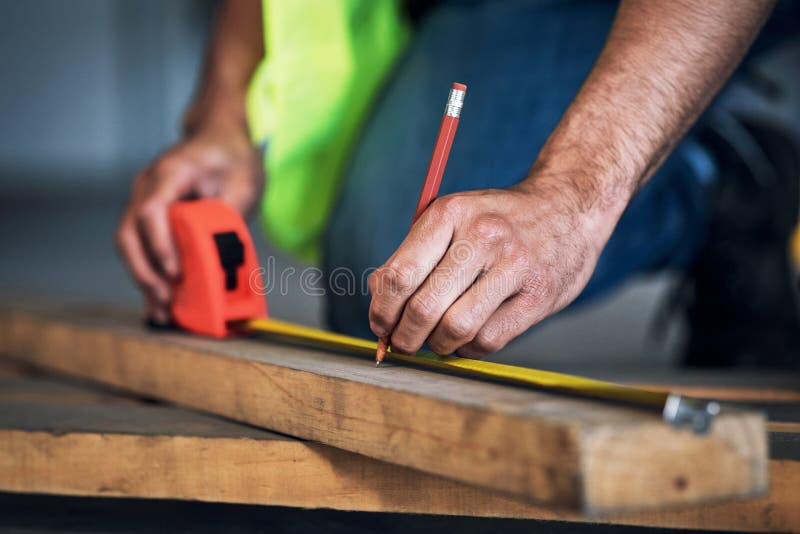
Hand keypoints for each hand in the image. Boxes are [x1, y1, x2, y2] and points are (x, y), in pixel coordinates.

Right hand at [115, 118, 262, 322]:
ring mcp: (142, 201)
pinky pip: (140, 248)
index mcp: (170, 172)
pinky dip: (149, 275)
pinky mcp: (148, 218)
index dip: (160, 244)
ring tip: (162, 311)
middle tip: (167, 300)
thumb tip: (218, 255)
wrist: (221, 139)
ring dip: (144, 280)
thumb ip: (229, 215)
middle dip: (145, 272)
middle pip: (129, 233)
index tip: (176, 272)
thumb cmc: (233, 157)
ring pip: (130, 246)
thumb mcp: (243, 182)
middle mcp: (147, 186)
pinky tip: (157, 304)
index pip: (152, 210)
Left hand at [367, 179, 620, 357]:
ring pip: (455, 328)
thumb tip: (378, 302)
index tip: (381, 326)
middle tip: (404, 344)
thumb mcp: (453, 219)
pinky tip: (468, 337)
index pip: (398, 275)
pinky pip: (488, 340)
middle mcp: (483, 236)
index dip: (381, 312)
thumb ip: (413, 255)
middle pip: (423, 308)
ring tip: (438, 340)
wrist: (569, 207)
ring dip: (438, 345)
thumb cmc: (496, 222)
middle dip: (405, 337)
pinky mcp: (540, 295)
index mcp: (450, 213)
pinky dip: (468, 349)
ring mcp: (515, 266)